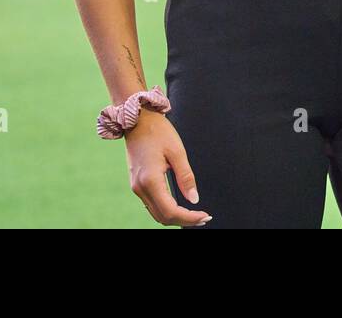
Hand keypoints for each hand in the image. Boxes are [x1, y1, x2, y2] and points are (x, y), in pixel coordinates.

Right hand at [124, 110, 211, 225]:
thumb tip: (194, 199)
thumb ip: (186, 177)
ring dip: (175, 217)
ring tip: (194, 215)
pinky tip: (179, 206)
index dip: (189, 218)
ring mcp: (136, 187)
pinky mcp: (136, 183)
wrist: (137, 120)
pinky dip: (166, 210)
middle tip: (204, 218)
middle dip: (183, 221)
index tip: (205, 216)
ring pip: (156, 213)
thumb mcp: (177, 151)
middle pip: (162, 217)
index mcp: (150, 180)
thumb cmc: (158, 131)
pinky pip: (151, 204)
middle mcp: (140, 187)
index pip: (171, 210)